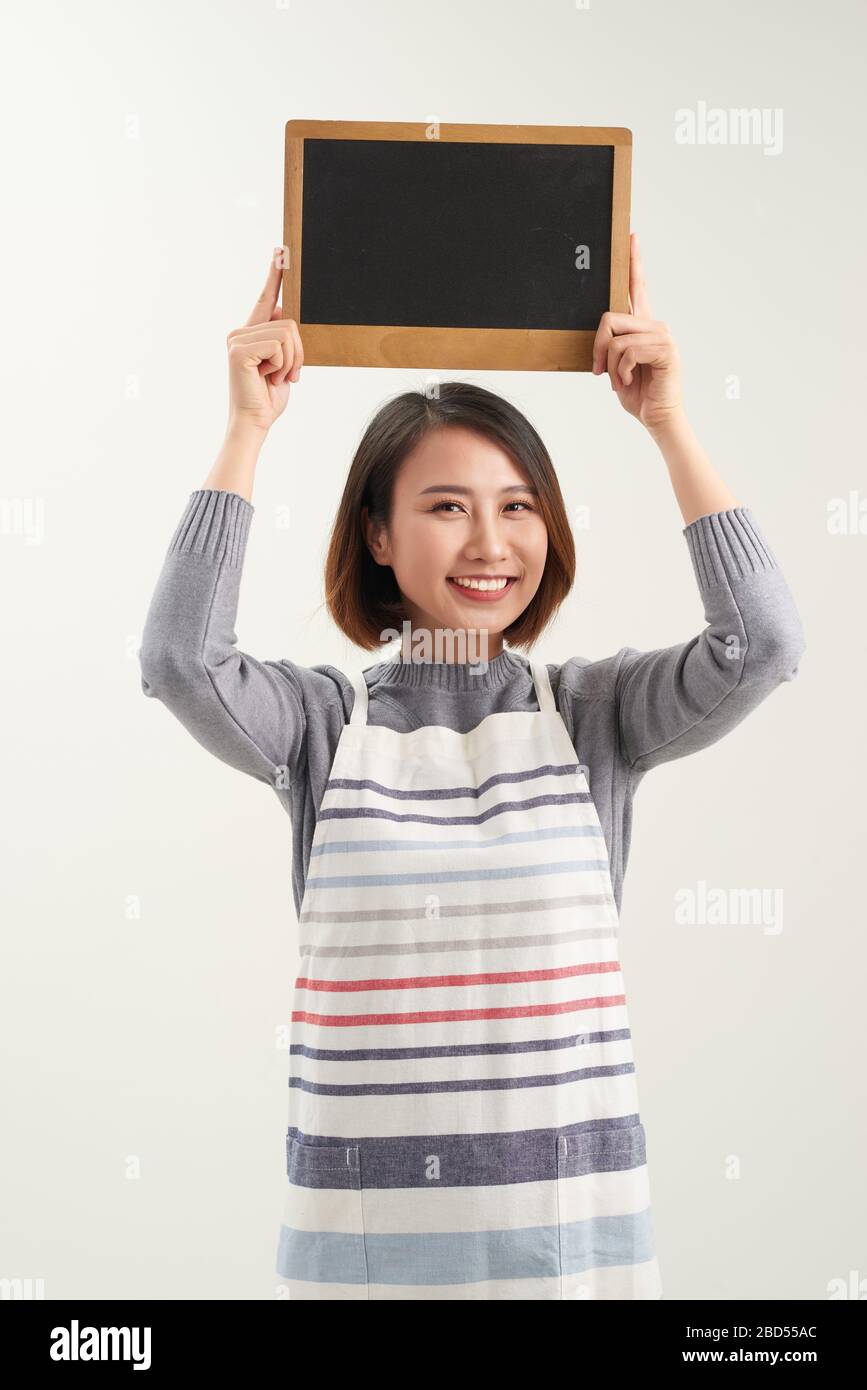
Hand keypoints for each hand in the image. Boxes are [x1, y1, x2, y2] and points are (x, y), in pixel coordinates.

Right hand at [224, 250, 303, 433]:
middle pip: (288, 321)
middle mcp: (240, 331)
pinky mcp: (238, 349)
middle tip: (286, 376)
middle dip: (298, 352)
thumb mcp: (283, 364)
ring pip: (287, 333)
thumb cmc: (268, 398)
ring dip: (291, 361)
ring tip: (275, 378)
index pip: (266, 298)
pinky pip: (278, 345)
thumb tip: (286, 315)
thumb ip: (284, 340)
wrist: (254, 422)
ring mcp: (237, 339)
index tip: (281, 250)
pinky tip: (267, 378)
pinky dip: (282, 366)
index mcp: (250, 332)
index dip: (275, 275)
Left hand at [592, 232, 682, 432]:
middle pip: (610, 317)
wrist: (658, 418)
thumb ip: (610, 345)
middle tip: (597, 370)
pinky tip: (628, 381)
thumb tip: (601, 334)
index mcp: (642, 326)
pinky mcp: (665, 349)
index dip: (633, 262)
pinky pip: (626, 351)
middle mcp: (654, 325)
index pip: (636, 288)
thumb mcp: (615, 367)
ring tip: (620, 380)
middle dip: (597, 348)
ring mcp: (662, 335)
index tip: (631, 236)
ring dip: (609, 366)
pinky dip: (620, 372)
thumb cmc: (638, 394)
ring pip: (615, 338)